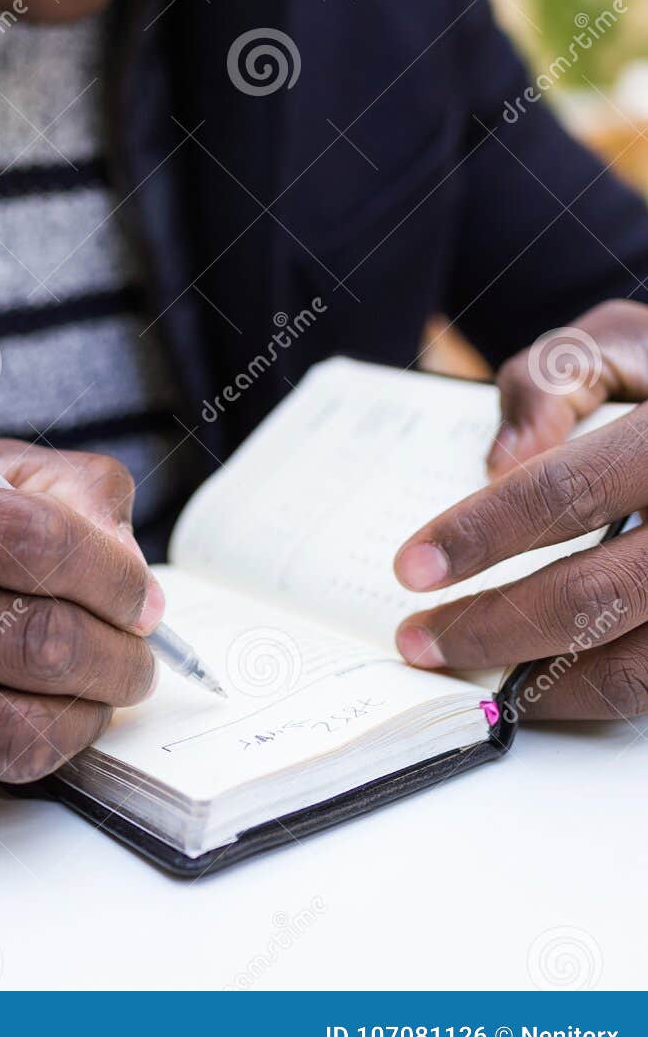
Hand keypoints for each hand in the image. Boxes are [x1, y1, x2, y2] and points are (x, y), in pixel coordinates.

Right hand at [0, 443, 162, 802]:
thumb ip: (73, 493)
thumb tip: (133, 574)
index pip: (32, 538)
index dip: (111, 572)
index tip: (141, 594)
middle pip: (35, 635)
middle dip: (118, 649)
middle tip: (140, 649)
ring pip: (21, 720)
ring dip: (95, 706)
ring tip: (111, 684)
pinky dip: (53, 744)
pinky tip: (59, 713)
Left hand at [393, 301, 647, 719]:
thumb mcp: (626, 342)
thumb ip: (554, 380)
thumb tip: (501, 463)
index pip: (568, 491)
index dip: (483, 533)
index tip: (412, 566)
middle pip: (595, 598)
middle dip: (492, 627)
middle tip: (418, 639)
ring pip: (635, 669)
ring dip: (541, 686)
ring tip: (470, 671)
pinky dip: (595, 694)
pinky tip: (542, 680)